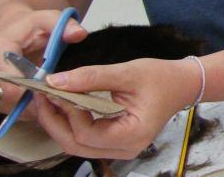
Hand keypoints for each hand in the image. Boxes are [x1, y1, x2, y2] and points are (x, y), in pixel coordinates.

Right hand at [0, 9, 86, 114]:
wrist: (14, 29)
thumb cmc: (33, 26)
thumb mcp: (51, 20)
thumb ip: (65, 26)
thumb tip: (79, 33)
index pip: (11, 80)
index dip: (35, 89)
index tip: (57, 89)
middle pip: (10, 97)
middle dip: (37, 100)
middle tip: (61, 99)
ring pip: (10, 107)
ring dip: (34, 107)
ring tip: (55, 99)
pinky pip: (10, 110)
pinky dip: (29, 109)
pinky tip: (45, 101)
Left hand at [35, 57, 199, 158]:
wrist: (182, 85)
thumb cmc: (161, 78)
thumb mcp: (127, 72)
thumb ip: (91, 77)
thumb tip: (55, 81)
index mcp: (133, 134)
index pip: (87, 133)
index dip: (67, 112)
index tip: (53, 89)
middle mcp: (126, 150)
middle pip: (77, 146)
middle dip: (55, 122)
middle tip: (42, 97)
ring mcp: (120, 150)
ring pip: (78, 146)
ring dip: (60, 125)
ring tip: (50, 100)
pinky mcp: (114, 144)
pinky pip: (85, 141)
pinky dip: (71, 125)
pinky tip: (65, 106)